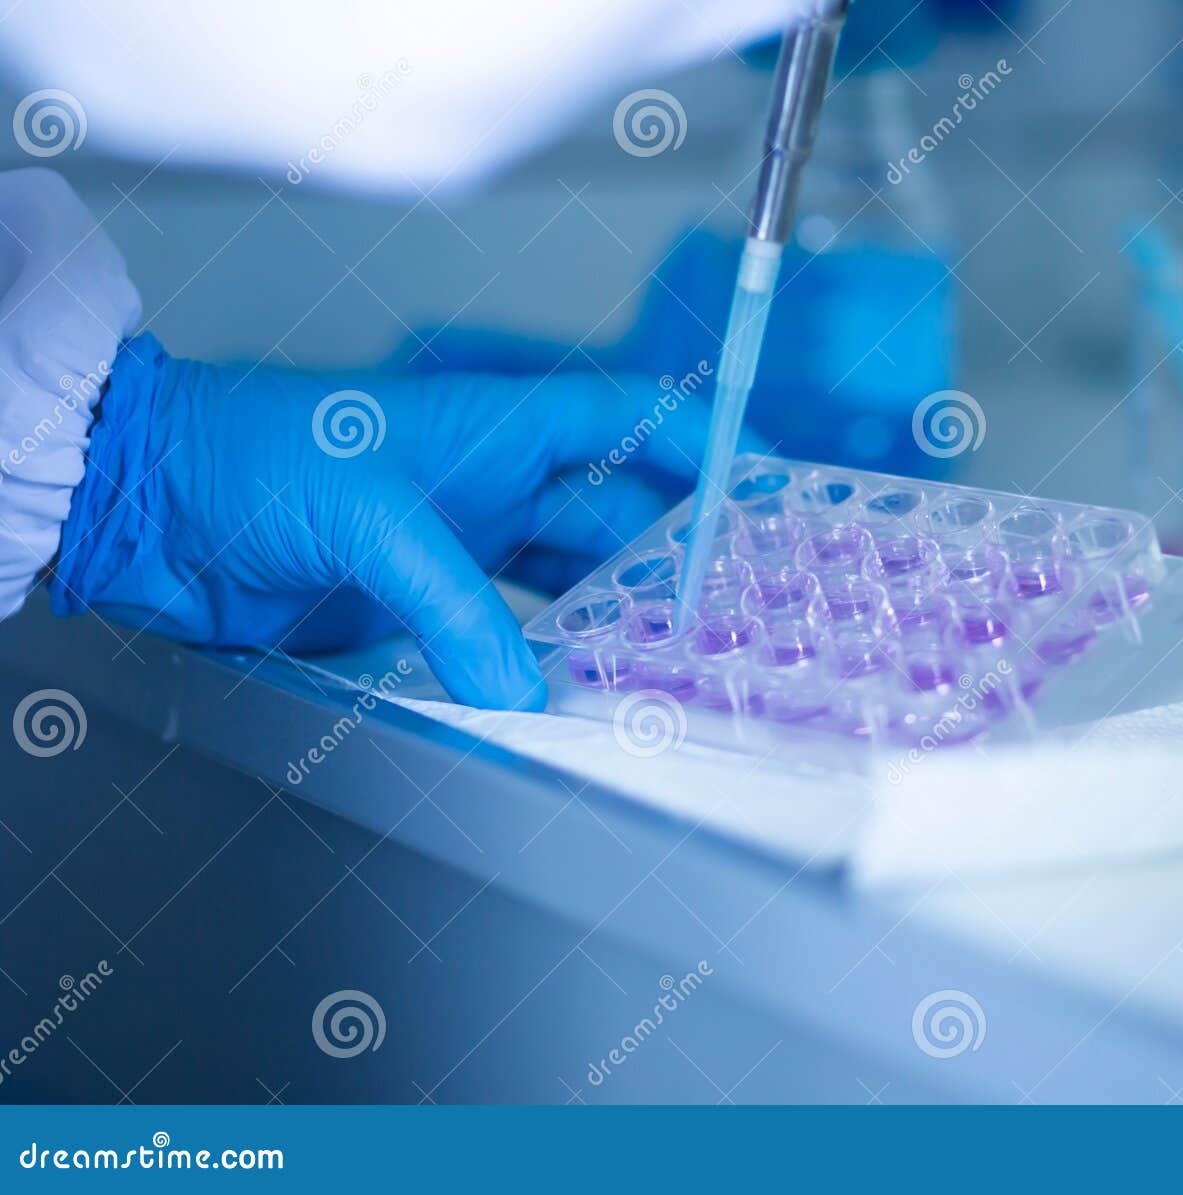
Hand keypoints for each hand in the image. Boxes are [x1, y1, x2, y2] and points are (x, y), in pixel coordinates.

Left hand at [52, 333, 751, 709]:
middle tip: (736, 608)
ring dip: (620, 613)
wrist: (150, 506)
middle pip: (619, 514)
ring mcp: (462, 543)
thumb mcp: (373, 516)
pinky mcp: (425, 602)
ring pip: (572, 577)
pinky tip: (580, 687)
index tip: (769, 481)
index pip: (635, 418)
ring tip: (675, 659)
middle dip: (678, 553)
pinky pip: (509, 630)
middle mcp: (496, 480)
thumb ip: (456, 606)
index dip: (708, 440)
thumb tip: (524, 691)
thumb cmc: (252, 453)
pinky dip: (547, 657)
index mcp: (502, 424)